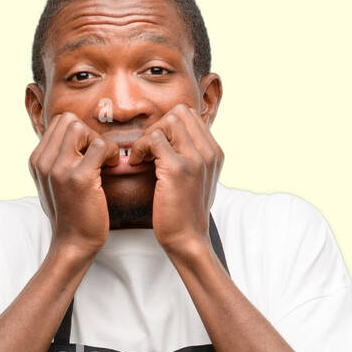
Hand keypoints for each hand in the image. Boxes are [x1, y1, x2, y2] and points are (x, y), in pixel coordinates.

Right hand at [28, 112, 118, 262]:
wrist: (72, 244)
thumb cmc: (69, 214)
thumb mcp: (53, 183)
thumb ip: (56, 160)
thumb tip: (72, 138)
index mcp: (36, 161)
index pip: (58, 123)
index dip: (79, 133)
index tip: (88, 153)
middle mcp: (43, 162)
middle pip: (68, 120)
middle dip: (88, 133)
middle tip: (98, 156)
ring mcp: (59, 169)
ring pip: (80, 128)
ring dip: (98, 141)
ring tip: (104, 162)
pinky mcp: (78, 178)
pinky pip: (100, 146)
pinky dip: (111, 153)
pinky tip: (111, 168)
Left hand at [127, 104, 223, 260]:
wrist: (188, 239)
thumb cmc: (186, 213)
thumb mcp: (198, 180)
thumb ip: (192, 158)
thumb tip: (177, 141)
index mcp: (214, 152)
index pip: (191, 116)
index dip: (168, 125)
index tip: (157, 146)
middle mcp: (209, 152)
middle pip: (180, 112)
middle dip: (158, 126)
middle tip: (148, 149)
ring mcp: (195, 159)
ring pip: (168, 120)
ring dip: (149, 135)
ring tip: (142, 156)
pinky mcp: (178, 169)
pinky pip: (154, 138)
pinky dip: (140, 147)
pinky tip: (136, 163)